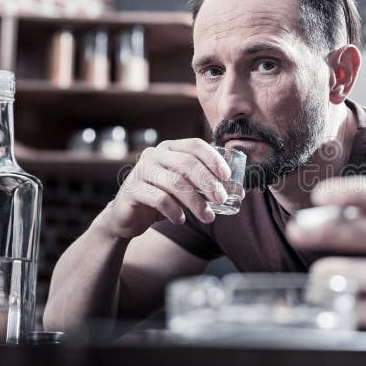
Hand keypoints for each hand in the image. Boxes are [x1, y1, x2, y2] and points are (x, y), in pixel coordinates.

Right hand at [102, 138, 230, 239]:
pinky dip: (174, 211)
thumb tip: (238, 190)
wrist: (126, 217)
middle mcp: (154, 155)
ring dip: (195, 202)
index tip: (227, 176)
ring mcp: (141, 171)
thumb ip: (204, 185)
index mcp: (169, 148)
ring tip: (208, 217)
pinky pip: (159, 199)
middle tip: (222, 199)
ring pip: (175, 183)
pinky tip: (180, 220)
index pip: (195, 145)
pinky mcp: (132, 190)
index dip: (213, 158)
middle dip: (208, 182)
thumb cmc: (160, 199)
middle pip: (187, 164)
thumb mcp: (183, 188)